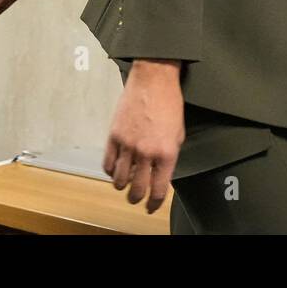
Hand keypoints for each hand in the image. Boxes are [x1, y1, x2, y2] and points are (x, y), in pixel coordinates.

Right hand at [104, 59, 184, 214]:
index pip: (158, 189)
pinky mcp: (113, 136)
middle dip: (136, 199)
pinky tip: (116, 169)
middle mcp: (146, 152)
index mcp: (166, 153)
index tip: (151, 207)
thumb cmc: (169, 103)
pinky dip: (111, 171)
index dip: (154, 203)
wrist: (153, 80)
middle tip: (136, 199)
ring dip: (122, 186)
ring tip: (126, 184)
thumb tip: (160, 173)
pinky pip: (108, 164)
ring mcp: (127, 145)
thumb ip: (169, 156)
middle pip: (136, 189)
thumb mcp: (178, 133)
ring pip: (119, 179)